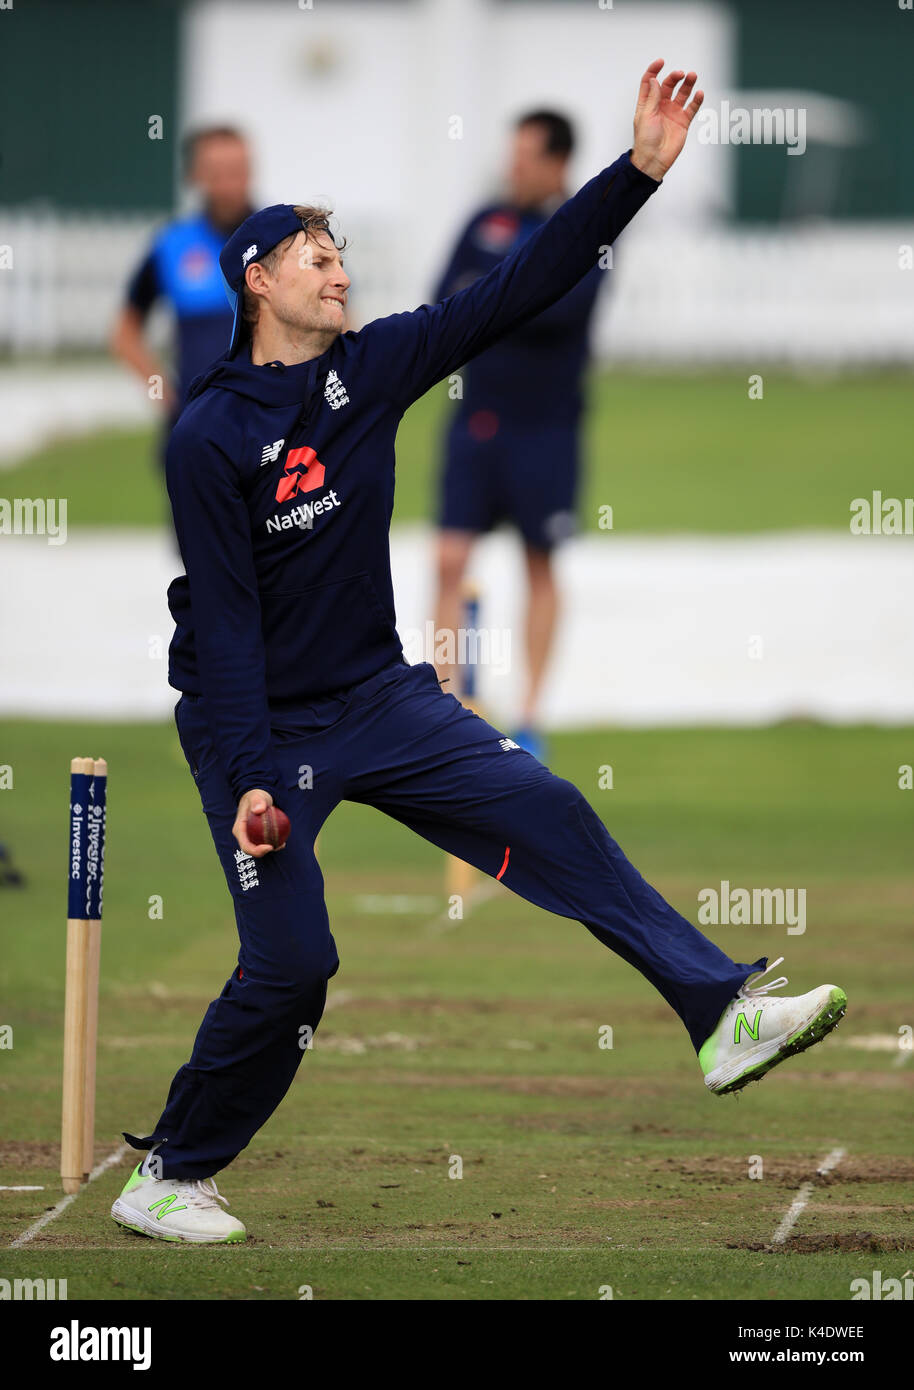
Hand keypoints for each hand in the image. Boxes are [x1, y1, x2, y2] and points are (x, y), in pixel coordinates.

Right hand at [233, 788, 275, 857]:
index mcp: (239, 829)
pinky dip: (274, 843)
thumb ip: (257, 801)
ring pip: (259, 847)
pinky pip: (265, 842)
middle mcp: (243, 835)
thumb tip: (259, 810)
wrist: (258, 797)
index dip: (256, 851)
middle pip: (251, 850)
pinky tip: (283, 841)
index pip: (245, 845)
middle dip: (264, 852)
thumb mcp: (257, 796)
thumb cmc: (256, 796)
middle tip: (278, 846)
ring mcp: (250, 836)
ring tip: (282, 844)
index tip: (269, 847)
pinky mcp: (257, 835)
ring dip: (271, 849)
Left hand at [631, 59, 703, 181]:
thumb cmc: (645, 141)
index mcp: (648, 104)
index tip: (661, 62)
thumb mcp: (646, 115)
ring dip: (687, 84)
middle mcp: (660, 106)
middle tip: (680, 74)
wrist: (654, 160)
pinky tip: (699, 93)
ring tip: (692, 76)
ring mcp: (672, 113)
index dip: (654, 71)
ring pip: (682, 93)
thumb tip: (654, 80)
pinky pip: (692, 107)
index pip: (650, 82)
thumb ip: (653, 97)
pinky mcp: (683, 121)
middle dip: (674, 77)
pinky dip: (696, 100)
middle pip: (668, 85)